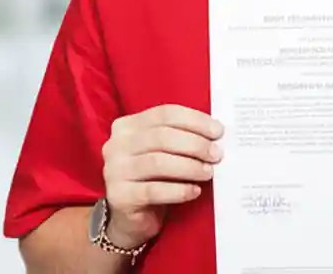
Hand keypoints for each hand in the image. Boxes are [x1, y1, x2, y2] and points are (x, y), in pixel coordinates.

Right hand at [101, 104, 224, 248]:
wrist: (129, 217)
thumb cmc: (152, 179)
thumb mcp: (161, 152)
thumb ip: (179, 138)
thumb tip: (215, 133)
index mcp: (127, 126)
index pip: (164, 114)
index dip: (194, 120)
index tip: (217, 131)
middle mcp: (116, 145)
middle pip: (162, 137)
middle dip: (195, 144)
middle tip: (216, 154)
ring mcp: (115, 171)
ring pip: (158, 162)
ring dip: (189, 166)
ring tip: (208, 172)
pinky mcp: (120, 196)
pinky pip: (154, 190)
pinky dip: (179, 190)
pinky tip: (194, 191)